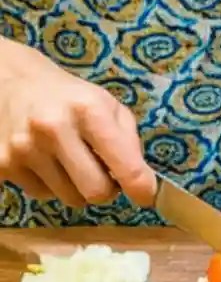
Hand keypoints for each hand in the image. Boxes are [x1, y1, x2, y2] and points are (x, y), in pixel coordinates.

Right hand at [0, 42, 153, 207]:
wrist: (11, 82)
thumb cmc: (70, 99)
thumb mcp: (109, 107)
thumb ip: (130, 144)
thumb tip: (142, 184)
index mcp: (88, 110)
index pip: (126, 167)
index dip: (141, 189)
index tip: (144, 196)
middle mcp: (53, 127)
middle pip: (96, 192)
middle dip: (106, 189)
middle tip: (102, 174)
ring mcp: (23, 147)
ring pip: (70, 199)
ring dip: (77, 188)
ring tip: (69, 162)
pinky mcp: (1, 164)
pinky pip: (42, 195)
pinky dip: (50, 185)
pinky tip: (45, 160)